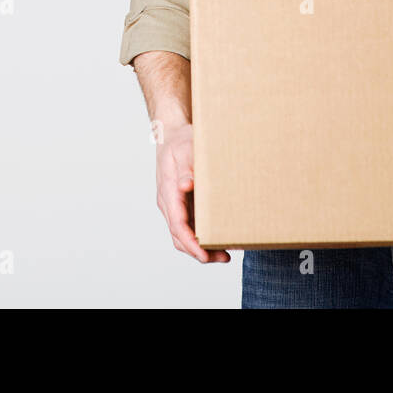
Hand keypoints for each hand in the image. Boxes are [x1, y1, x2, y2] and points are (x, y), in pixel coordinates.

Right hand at [156, 120, 230, 263]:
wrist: (170, 135)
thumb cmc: (179, 141)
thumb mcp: (185, 149)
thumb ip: (186, 168)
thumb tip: (186, 185)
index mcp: (168, 192)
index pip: (178, 225)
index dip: (191, 243)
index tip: (204, 254)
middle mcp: (168, 203)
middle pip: (180, 237)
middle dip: (199, 252)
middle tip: (224, 257)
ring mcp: (174, 205)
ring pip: (183, 235)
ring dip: (200, 247)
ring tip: (224, 254)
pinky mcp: (181, 205)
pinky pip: (188, 226)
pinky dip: (201, 236)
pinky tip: (218, 237)